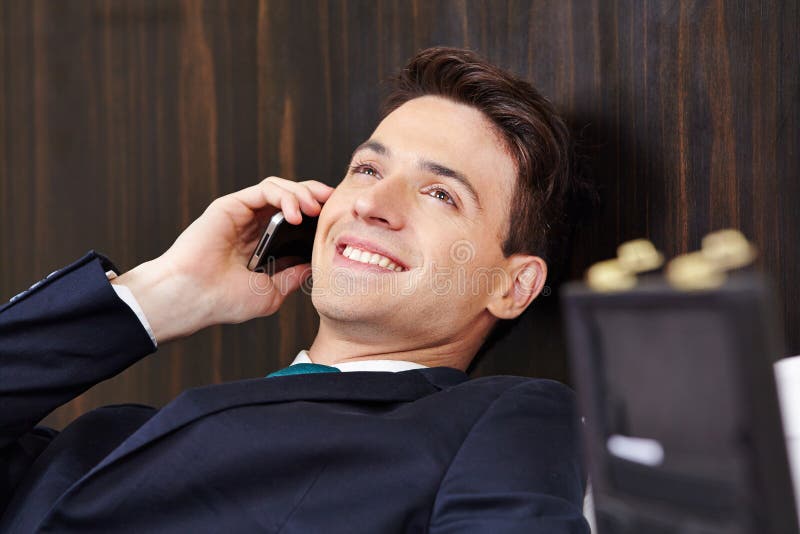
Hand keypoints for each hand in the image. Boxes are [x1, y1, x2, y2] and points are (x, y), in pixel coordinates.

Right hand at [113, 177, 333, 343]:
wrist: (193, 299)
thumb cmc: (224, 301)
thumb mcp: (271, 293)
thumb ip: (293, 277)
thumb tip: (317, 266)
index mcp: (264, 244)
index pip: (296, 219)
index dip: (318, 215)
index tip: (339, 220)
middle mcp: (254, 225)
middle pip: (292, 198)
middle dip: (316, 196)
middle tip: (335, 203)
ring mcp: (243, 213)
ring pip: (280, 188)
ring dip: (303, 194)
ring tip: (316, 209)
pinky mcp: (231, 205)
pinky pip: (264, 189)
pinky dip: (285, 196)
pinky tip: (297, 214)